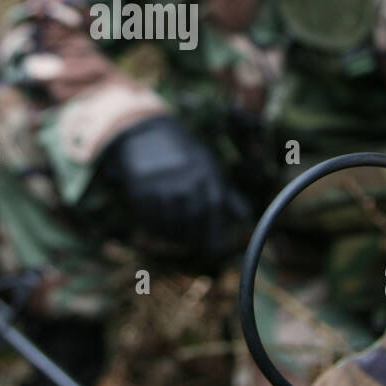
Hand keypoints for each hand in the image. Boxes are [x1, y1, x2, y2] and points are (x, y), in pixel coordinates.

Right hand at [101, 115, 243, 258]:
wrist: (146, 134)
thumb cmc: (184, 156)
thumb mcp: (208, 167)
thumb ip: (226, 194)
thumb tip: (245, 217)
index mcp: (205, 171)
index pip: (215, 207)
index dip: (218, 232)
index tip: (218, 250)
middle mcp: (184, 177)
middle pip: (194, 217)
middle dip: (197, 237)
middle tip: (198, 247)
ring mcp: (161, 184)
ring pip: (172, 222)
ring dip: (177, 236)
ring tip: (180, 237)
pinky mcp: (141, 190)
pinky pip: (152, 219)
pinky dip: (159, 229)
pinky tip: (163, 228)